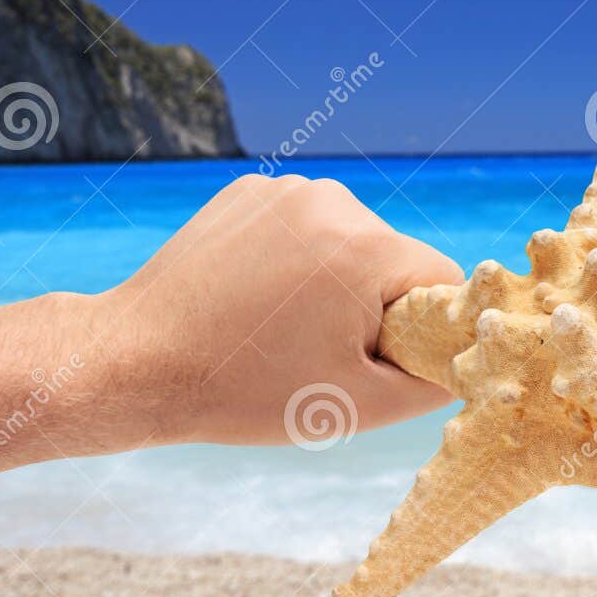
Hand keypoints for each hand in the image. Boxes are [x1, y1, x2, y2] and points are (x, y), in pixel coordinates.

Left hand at [0, 174, 462, 472]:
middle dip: (370, 303)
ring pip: (349, 240)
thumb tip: (463, 362)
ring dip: (333, 279)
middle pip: (392, 259)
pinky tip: (253, 294)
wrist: (133, 361)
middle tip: (313, 350)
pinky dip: (292, 257)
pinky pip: (304, 225)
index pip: (440, 280)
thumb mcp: (353, 406)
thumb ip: (429, 384)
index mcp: (366, 247)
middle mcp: (334, 202)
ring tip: (277, 323)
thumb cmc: (243, 389)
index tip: (364, 358)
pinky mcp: (251, 190)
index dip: (416, 329)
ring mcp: (287, 190)